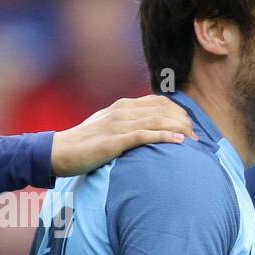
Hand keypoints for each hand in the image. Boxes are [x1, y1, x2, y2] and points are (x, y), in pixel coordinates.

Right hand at [50, 95, 194, 176]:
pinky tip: (178, 142)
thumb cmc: (81, 143)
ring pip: (158, 120)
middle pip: (163, 109)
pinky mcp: (115, 140)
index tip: (188, 126)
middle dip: (183, 121)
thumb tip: (139, 130)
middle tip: (195, 136)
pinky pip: (145, 135)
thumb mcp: (104, 127)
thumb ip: (122, 124)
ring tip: (193, 140)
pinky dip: (165, 136)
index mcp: (121, 106)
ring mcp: (118, 124)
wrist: (59, 152)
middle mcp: (122, 111)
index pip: (158, 102)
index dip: (178, 112)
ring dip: (179, 129)